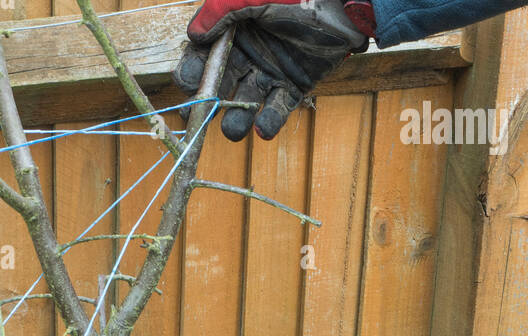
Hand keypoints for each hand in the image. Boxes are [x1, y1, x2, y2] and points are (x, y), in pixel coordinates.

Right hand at [174, 0, 369, 141]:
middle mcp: (248, 52)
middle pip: (220, 83)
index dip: (192, 70)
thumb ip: (220, 11)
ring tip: (233, 130)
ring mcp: (271, 70)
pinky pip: (278, 108)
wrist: (341, 2)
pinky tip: (263, 129)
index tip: (187, 84)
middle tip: (198, 120)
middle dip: (207, 104)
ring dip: (236, 119)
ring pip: (246, 102)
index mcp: (233, 30)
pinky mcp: (294, 85)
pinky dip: (270, 121)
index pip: (203, 54)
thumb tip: (194, 35)